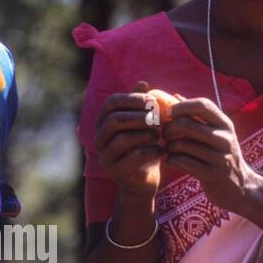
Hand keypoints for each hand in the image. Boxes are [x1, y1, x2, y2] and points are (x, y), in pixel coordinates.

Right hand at [92, 80, 163, 201]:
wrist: (144, 179)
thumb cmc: (145, 144)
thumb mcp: (144, 123)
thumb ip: (142, 104)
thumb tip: (142, 82)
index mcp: (104, 121)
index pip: (112, 102)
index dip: (133, 99)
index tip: (153, 101)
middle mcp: (99, 137)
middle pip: (115, 120)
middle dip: (141, 117)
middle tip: (159, 120)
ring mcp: (104, 156)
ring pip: (123, 138)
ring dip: (147, 134)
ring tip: (160, 135)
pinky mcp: (114, 172)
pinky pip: (133, 157)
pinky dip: (152, 151)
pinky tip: (163, 150)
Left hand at [160, 97, 262, 212]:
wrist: (240, 187)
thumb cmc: (220, 156)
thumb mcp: (216, 133)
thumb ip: (196, 116)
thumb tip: (175, 97)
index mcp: (226, 124)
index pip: (203, 105)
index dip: (181, 106)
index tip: (167, 113)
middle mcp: (225, 138)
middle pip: (186, 124)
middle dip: (169, 129)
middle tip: (165, 136)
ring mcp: (220, 157)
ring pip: (181, 144)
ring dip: (169, 148)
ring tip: (171, 150)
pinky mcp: (212, 174)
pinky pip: (181, 161)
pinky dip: (171, 160)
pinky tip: (173, 161)